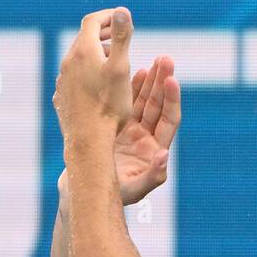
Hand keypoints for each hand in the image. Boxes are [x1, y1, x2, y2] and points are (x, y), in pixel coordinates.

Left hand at [53, 7, 134, 146]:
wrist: (88, 140)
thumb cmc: (109, 105)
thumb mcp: (120, 68)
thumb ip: (121, 38)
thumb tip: (122, 10)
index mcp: (84, 50)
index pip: (93, 21)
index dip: (108, 16)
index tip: (121, 17)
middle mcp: (68, 62)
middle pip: (83, 38)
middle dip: (101, 33)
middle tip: (116, 35)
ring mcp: (62, 80)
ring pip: (77, 59)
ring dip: (93, 54)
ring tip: (109, 60)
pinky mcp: (62, 97)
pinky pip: (72, 78)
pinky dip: (85, 73)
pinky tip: (95, 84)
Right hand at [57, 54, 180, 211]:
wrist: (84, 193)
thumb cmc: (111, 197)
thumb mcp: (135, 190)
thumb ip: (153, 175)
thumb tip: (164, 155)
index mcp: (154, 150)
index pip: (168, 120)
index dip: (171, 100)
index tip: (171, 79)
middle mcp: (145, 139)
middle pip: (158, 106)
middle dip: (162, 82)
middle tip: (166, 59)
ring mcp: (130, 132)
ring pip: (143, 102)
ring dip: (148, 82)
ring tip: (153, 61)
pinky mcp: (114, 128)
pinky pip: (125, 104)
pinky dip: (130, 89)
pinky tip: (133, 72)